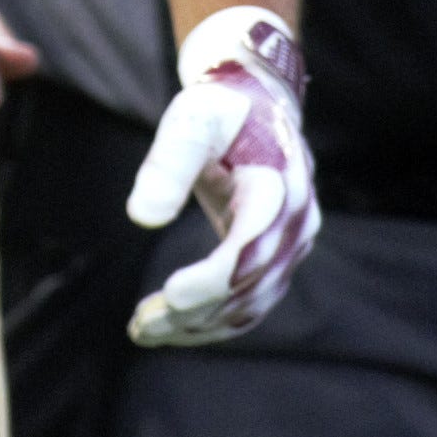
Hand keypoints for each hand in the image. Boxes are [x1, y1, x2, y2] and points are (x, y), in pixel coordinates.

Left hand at [123, 7, 318, 346]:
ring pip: (250, 304)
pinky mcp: (276, 258)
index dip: (212, 278)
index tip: (169, 296)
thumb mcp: (192, 119)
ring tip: (144, 331)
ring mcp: (291, 245)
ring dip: (199, 326)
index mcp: (280, 186)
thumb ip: (168, 161)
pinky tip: (171, 328)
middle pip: (249, 286)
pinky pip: (250, 303)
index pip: (250, 248)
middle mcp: (296, 223)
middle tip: (141, 325)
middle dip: (194, 312)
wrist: (257, 105)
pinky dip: (212, 322)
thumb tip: (142, 218)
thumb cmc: (220, 109)